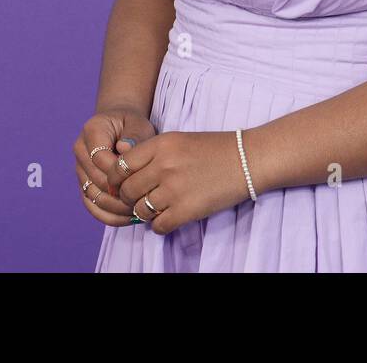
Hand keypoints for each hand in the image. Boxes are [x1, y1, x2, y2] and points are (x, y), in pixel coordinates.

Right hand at [73, 107, 157, 225]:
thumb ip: (134, 134)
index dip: (120, 171)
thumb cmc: (133, 125)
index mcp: (92, 130)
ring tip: (139, 211)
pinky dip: (109, 215)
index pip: (100, 158)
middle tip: (143, 200)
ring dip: (115, 208)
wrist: (121, 127)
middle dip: (120, 193)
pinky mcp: (84, 184)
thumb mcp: (139, 123)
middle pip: (96, 180)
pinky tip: (129, 218)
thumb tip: (125, 148)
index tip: (140, 178)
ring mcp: (79, 169)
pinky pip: (92, 206)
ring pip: (92, 196)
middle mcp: (80, 150)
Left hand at [111, 131, 251, 234]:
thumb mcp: (179, 141)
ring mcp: (175, 189)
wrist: (250, 159)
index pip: (119, 166)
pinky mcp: (186, 210)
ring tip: (161, 207)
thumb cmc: (215, 149)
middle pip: (126, 191)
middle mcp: (164, 165)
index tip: (124, 185)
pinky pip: (158, 226)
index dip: (117, 180)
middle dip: (131, 198)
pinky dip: (162, 225)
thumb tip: (124, 179)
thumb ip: (151, 156)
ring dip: (147, 213)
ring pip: (140, 211)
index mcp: (161, 144)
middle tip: (143, 198)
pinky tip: (172, 216)